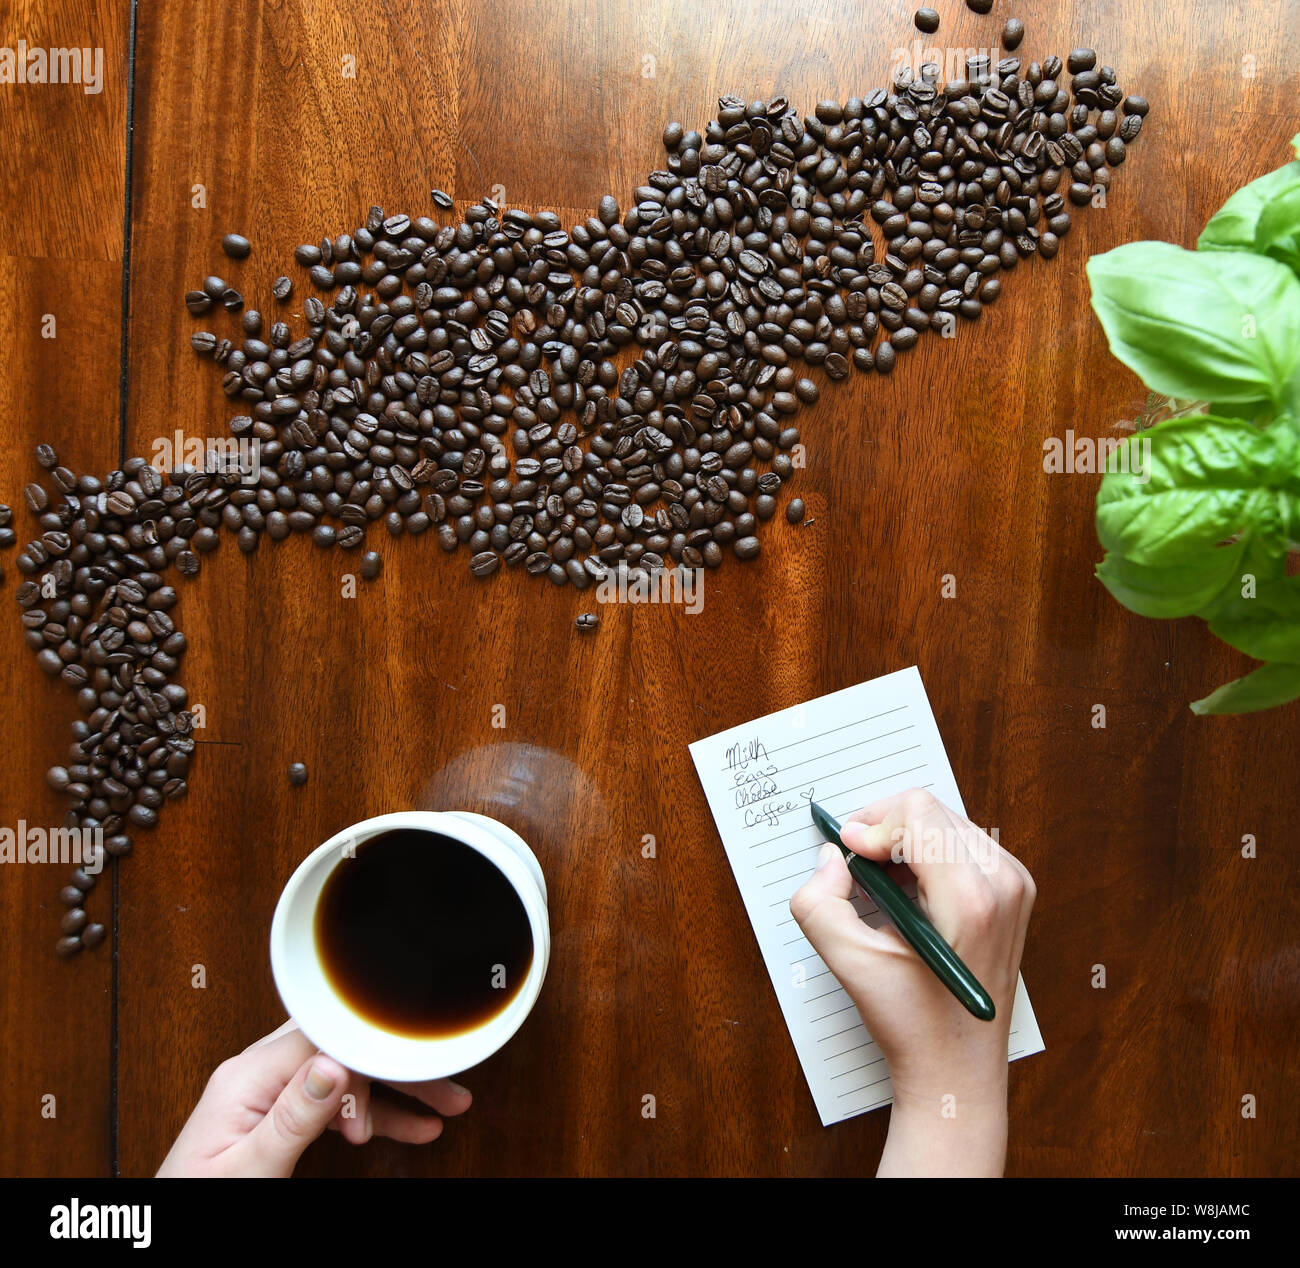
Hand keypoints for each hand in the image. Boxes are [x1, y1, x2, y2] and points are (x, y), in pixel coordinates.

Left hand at [157, 1020, 472, 1176]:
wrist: (164, 1234)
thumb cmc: (197, 1206)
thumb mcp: (250, 1169)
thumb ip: (293, 1117)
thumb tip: (334, 1063)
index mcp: (246, 1076)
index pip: (325, 1038)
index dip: (376, 1046)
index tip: (419, 1058)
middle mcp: (255, 1073)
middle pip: (341, 1047)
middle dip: (396, 1067)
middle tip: (447, 1088)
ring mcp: (264, 1091)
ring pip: (343, 1071)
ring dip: (392, 1093)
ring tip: (442, 1108)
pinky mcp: (272, 1112)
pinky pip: (331, 1098)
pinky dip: (369, 1112)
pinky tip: (405, 1125)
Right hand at [789, 789, 1034, 1175]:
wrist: (959, 1069)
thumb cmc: (914, 1024)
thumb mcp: (850, 965)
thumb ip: (819, 903)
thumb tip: (831, 858)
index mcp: (972, 898)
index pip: (917, 812)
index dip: (871, 825)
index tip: (848, 855)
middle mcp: (1004, 882)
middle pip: (931, 809)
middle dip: (884, 828)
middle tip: (855, 864)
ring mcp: (1015, 885)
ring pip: (945, 819)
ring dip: (904, 840)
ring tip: (880, 881)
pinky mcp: (1014, 890)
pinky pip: (961, 840)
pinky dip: (925, 852)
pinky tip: (907, 890)